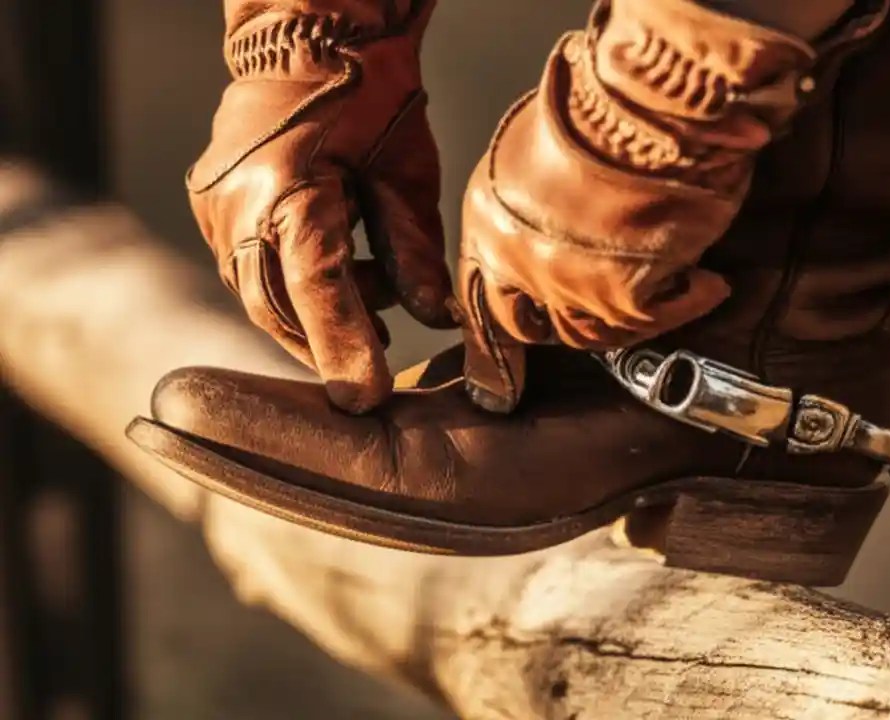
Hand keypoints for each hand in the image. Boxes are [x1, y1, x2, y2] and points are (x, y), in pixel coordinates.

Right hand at [187, 3, 452, 412]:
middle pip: (275, 305)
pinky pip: (251, 269)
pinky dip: (294, 287)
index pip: (318, 287)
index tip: (368, 396)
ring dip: (313, 314)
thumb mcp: (407, 170)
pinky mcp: (213, 206)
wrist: (308, 34)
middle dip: (325, 344)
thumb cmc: (369, 93)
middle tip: (375, 370)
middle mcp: (236, 201)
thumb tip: (435, 319)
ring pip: (259, 293)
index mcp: (288, 185)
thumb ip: (416, 250)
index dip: (344, 347)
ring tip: (372, 298)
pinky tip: (342, 277)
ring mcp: (215, 204)